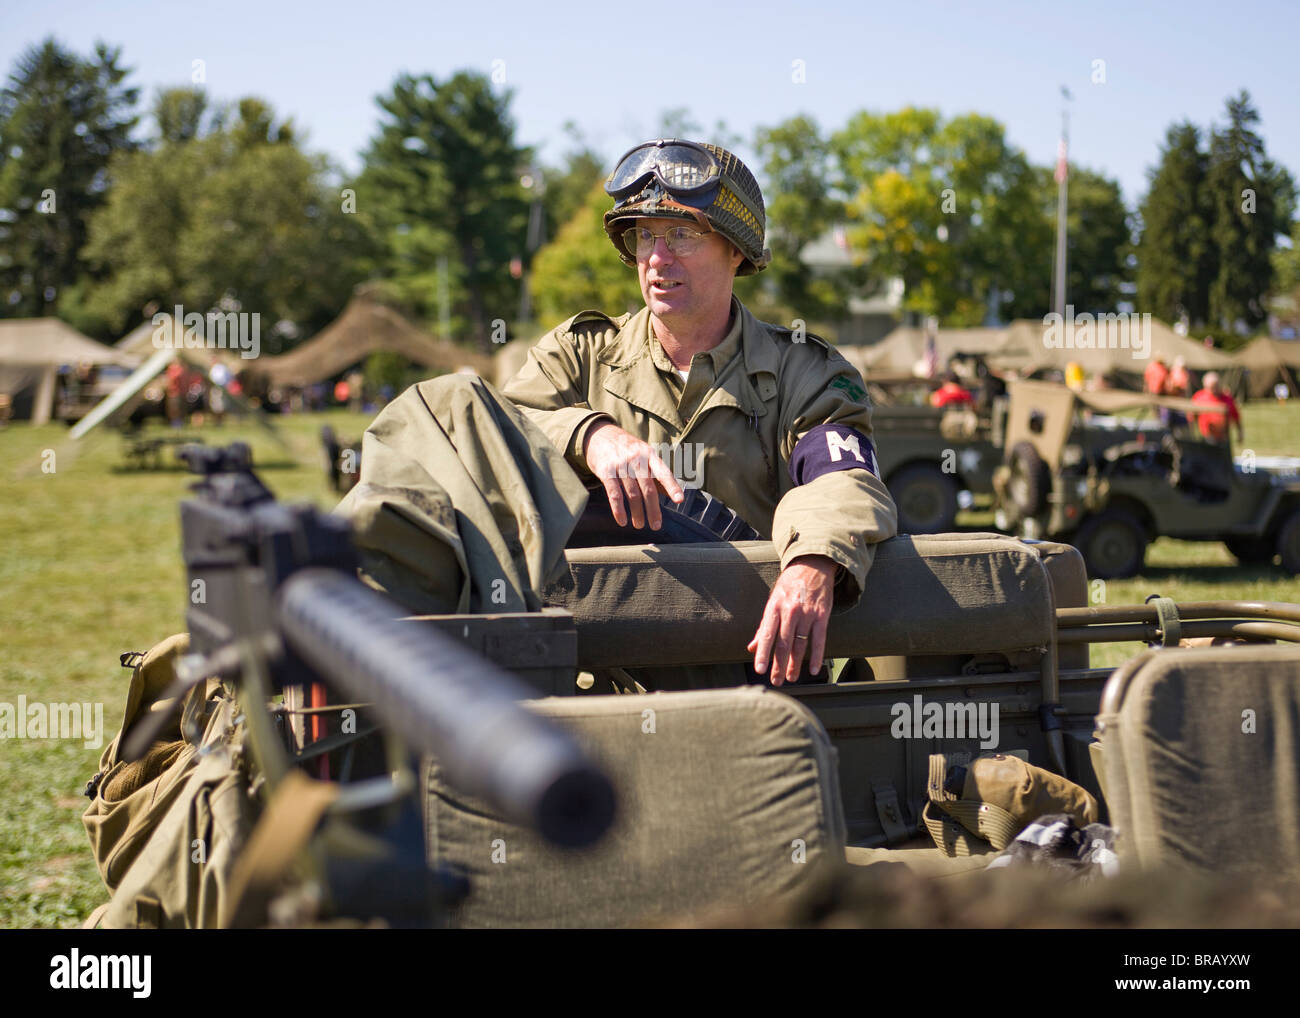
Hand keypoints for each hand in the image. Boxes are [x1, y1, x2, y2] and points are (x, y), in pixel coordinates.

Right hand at [582, 422, 683, 529]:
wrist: (599, 435)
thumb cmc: (627, 449)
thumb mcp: (644, 455)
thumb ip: (657, 473)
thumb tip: (673, 494)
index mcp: (649, 455)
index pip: (663, 472)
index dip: (672, 486)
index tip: (680, 500)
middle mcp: (636, 459)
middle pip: (648, 488)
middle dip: (653, 510)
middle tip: (656, 526)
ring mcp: (620, 465)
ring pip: (632, 494)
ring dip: (637, 513)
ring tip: (639, 525)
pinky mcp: (605, 471)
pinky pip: (614, 494)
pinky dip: (619, 510)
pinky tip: (622, 521)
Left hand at [747, 555, 836, 685]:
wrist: (813, 565)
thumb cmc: (789, 585)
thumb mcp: (773, 600)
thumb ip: (764, 626)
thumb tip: (752, 647)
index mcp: (774, 607)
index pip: (767, 635)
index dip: (763, 653)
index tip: (760, 670)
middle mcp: (790, 611)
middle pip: (783, 644)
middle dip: (779, 665)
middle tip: (776, 681)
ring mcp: (807, 613)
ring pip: (800, 644)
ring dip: (795, 664)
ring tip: (791, 677)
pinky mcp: (822, 615)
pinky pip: (819, 639)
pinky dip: (817, 656)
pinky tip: (813, 669)